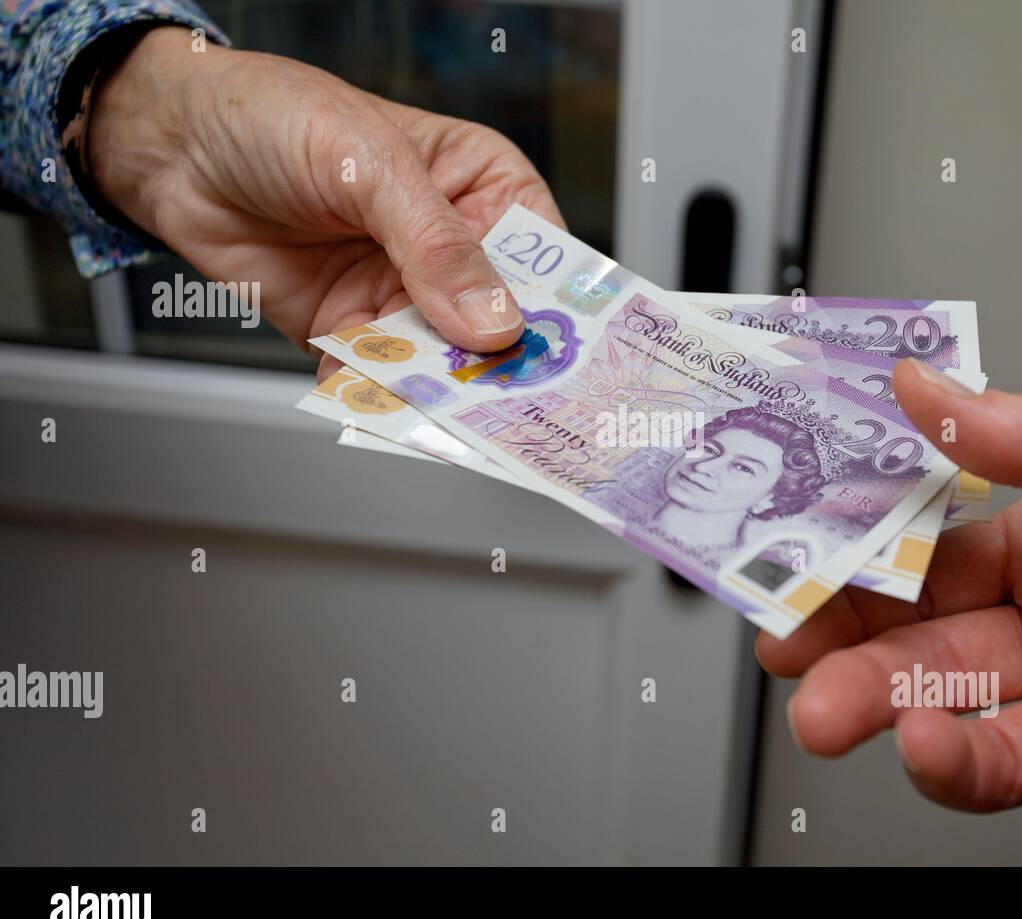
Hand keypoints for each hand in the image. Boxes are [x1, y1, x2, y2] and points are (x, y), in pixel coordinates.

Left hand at [88, 27, 563, 376]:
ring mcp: (404, 295)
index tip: (567, 360)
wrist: (171, 146)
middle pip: (498, 325)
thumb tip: (494, 321)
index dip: (560, 311)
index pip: (544, 260)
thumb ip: (435, 245)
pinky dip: (376, 398)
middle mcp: (452, 250)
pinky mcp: (353, 331)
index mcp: (483, 189)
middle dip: (499, 366)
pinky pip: (380, 378)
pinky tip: (376, 408)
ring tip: (440, 415)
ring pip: (443, 361)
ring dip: (437, 391)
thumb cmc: (276, 116)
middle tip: (508, 407)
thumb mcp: (368, 164)